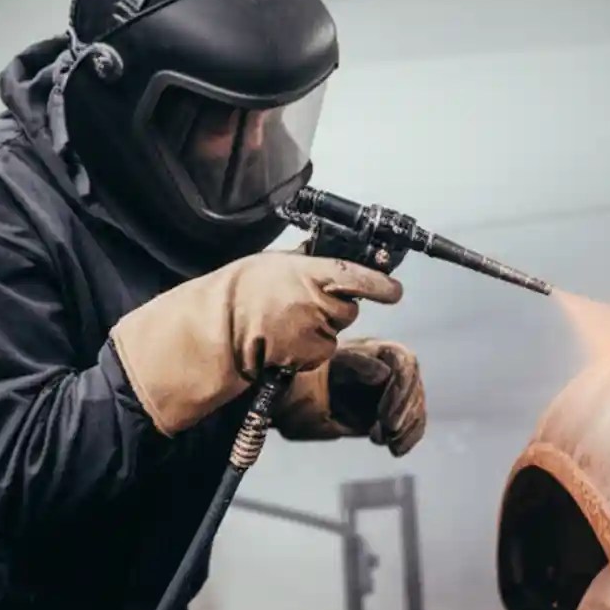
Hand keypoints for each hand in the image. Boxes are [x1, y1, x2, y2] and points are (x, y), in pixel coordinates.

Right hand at [109, 253, 402, 436]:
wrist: (216, 329)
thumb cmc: (242, 292)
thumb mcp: (277, 263)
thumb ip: (310, 262)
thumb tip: (335, 253)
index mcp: (309, 272)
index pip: (356, 276)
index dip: (380, 284)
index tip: (394, 290)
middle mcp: (315, 301)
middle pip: (349, 308)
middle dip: (336, 307)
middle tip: (305, 304)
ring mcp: (313, 331)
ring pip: (335, 331)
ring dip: (322, 328)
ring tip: (287, 322)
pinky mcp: (308, 356)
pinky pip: (322, 351)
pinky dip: (310, 348)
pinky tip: (286, 339)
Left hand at [274, 338, 426, 456]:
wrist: (308, 393)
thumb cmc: (321, 371)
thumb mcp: (335, 364)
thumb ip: (358, 365)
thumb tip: (384, 373)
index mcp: (384, 351)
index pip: (404, 365)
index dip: (400, 391)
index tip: (386, 416)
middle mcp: (397, 370)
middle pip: (414, 389)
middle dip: (403, 413)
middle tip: (387, 431)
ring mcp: (400, 392)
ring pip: (416, 409)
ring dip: (405, 428)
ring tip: (381, 440)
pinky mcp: (398, 413)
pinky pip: (414, 424)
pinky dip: (409, 438)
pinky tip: (396, 449)